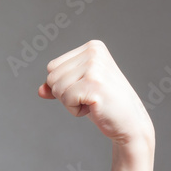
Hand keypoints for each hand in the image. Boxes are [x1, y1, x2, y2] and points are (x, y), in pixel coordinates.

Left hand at [38, 40, 154, 148]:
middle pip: (52, 77)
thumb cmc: (103, 104)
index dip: (63, 85)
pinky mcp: (94, 84)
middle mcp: (94, 52)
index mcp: (92, 47)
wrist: (130, 123)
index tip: (86, 89)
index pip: (52, 67)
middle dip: (64, 94)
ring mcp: (95, 67)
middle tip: (89, 97)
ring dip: (70, 103)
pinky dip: (75, 110)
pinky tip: (94, 107)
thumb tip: (40, 91)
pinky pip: (65, 99)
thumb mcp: (78, 90)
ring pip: (56, 89)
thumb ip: (57, 86)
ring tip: (92, 102)